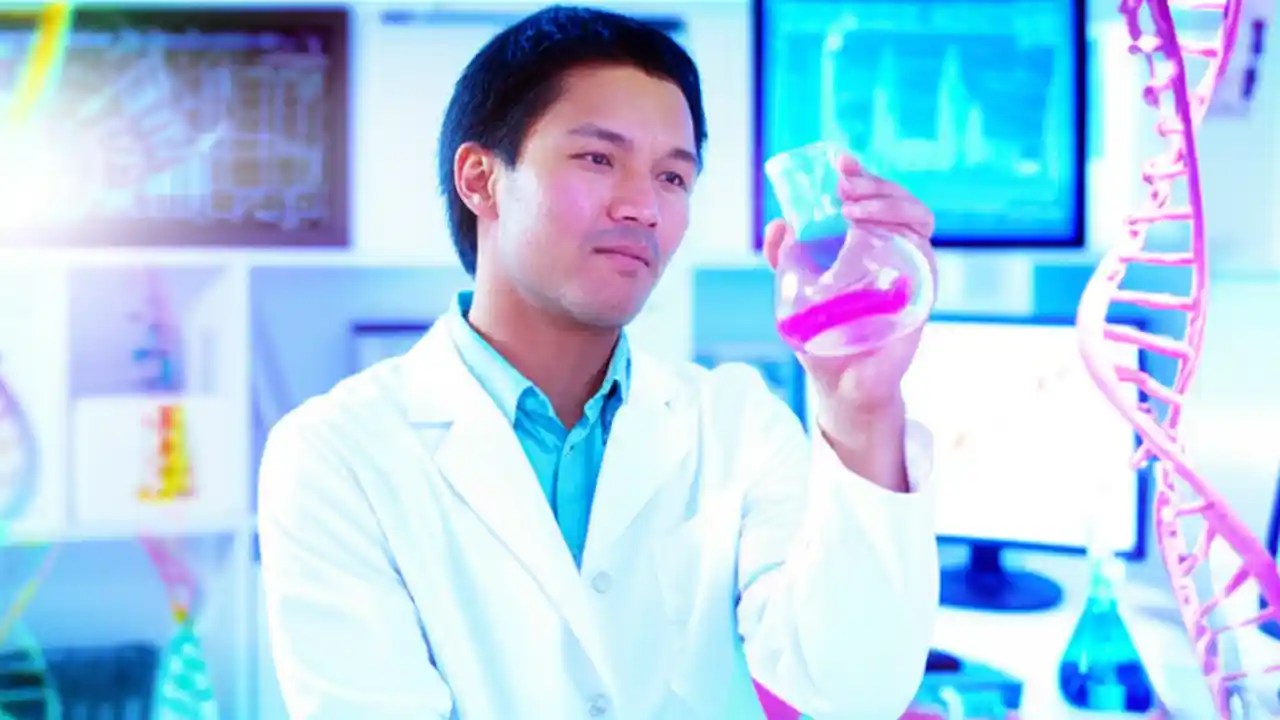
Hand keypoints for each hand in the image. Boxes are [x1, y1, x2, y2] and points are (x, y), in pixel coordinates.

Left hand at [762, 153, 936, 485]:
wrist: (842, 384)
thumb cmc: (824, 336)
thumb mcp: (795, 291)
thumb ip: (785, 258)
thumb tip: (778, 224)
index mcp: (873, 244)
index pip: (878, 198)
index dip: (864, 176)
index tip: (840, 163)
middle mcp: (897, 251)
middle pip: (901, 200)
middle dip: (874, 184)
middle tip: (844, 185)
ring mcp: (913, 271)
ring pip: (918, 218)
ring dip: (888, 204)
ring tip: (852, 207)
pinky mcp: (922, 295)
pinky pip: (925, 254)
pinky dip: (905, 237)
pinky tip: (874, 233)